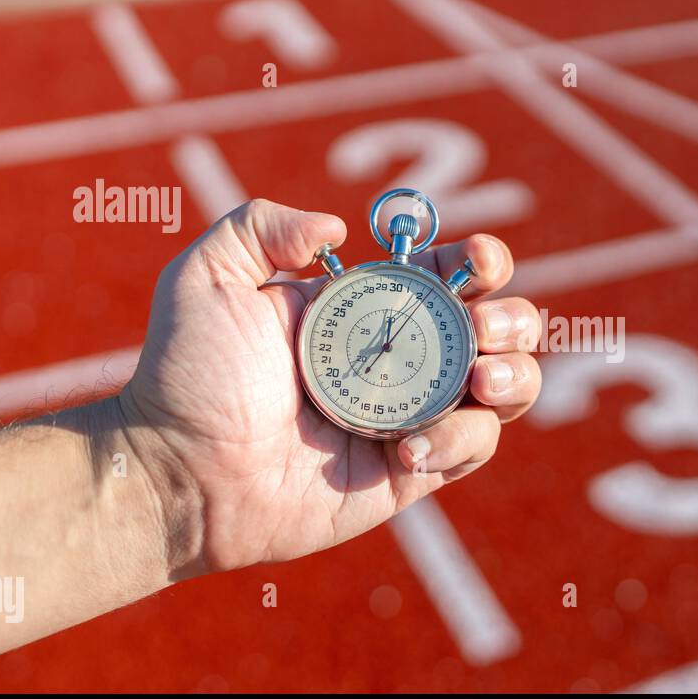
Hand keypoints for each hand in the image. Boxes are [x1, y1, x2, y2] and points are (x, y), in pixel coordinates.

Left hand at [119, 199, 541, 577]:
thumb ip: (262, 226)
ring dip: (516, 375)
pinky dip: (461, 438)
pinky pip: (474, 447)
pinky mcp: (416, 472)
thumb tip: (337, 226)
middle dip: (512, 318)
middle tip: (481, 328)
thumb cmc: (189, 377)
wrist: (181, 472)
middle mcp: (401, 359)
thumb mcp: (208, 277)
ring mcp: (414, 415)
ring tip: (478, 381)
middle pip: (498, 327)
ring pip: (508, 388)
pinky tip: (409, 446)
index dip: (479, 260)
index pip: (449, 274)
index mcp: (366, 308)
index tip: (473, 260)